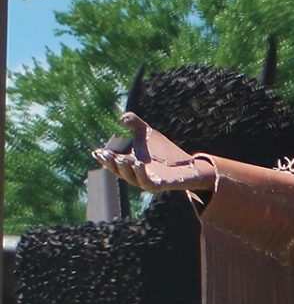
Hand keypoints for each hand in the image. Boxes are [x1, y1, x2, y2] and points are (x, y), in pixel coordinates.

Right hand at [92, 112, 214, 191]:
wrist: (187, 165)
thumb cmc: (163, 151)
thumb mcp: (147, 133)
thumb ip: (135, 124)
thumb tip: (123, 118)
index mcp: (129, 164)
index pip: (112, 163)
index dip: (104, 158)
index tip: (97, 151)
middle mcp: (135, 174)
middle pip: (119, 171)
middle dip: (111, 163)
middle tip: (106, 154)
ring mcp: (147, 181)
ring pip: (131, 178)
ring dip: (125, 169)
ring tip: (121, 158)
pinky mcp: (159, 185)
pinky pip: (148, 183)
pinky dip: (141, 174)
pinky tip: (138, 164)